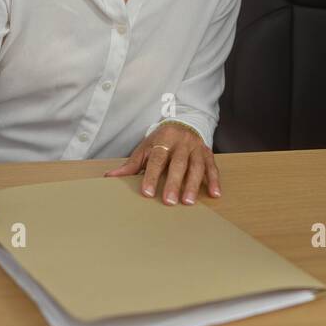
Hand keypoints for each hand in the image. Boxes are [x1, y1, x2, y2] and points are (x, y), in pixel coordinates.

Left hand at [105, 122, 220, 204]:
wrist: (183, 123)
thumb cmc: (162, 140)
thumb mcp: (146, 148)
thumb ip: (132, 164)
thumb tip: (110, 176)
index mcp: (164, 140)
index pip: (157, 159)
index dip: (152, 175)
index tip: (147, 192)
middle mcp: (182, 143)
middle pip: (178, 163)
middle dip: (174, 182)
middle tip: (169, 201)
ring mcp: (196, 148)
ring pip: (196, 166)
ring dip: (193, 184)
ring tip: (188, 201)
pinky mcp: (208, 153)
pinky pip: (212, 167)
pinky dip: (214, 180)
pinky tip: (215, 194)